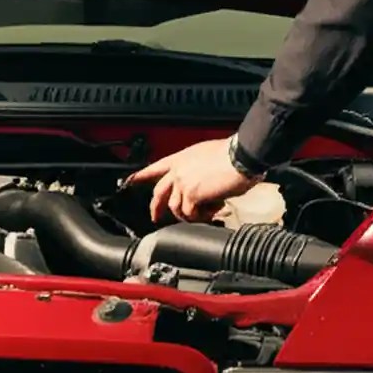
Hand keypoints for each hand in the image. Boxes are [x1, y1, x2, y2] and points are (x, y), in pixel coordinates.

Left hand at [124, 138, 256, 222]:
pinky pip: (190, 214)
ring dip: (192, 213)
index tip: (130, 180)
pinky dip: (203, 216)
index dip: (141, 175)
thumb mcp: (209, 156)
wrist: (242, 157)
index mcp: (181, 158)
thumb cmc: (234, 154)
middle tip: (155, 218)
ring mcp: (182, 183)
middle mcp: (178, 170)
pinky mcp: (191, 196)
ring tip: (209, 210)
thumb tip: (203, 184)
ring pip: (176, 208)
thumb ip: (199, 170)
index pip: (155, 167)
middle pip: (158, 193)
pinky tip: (215, 209)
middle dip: (156, 208)